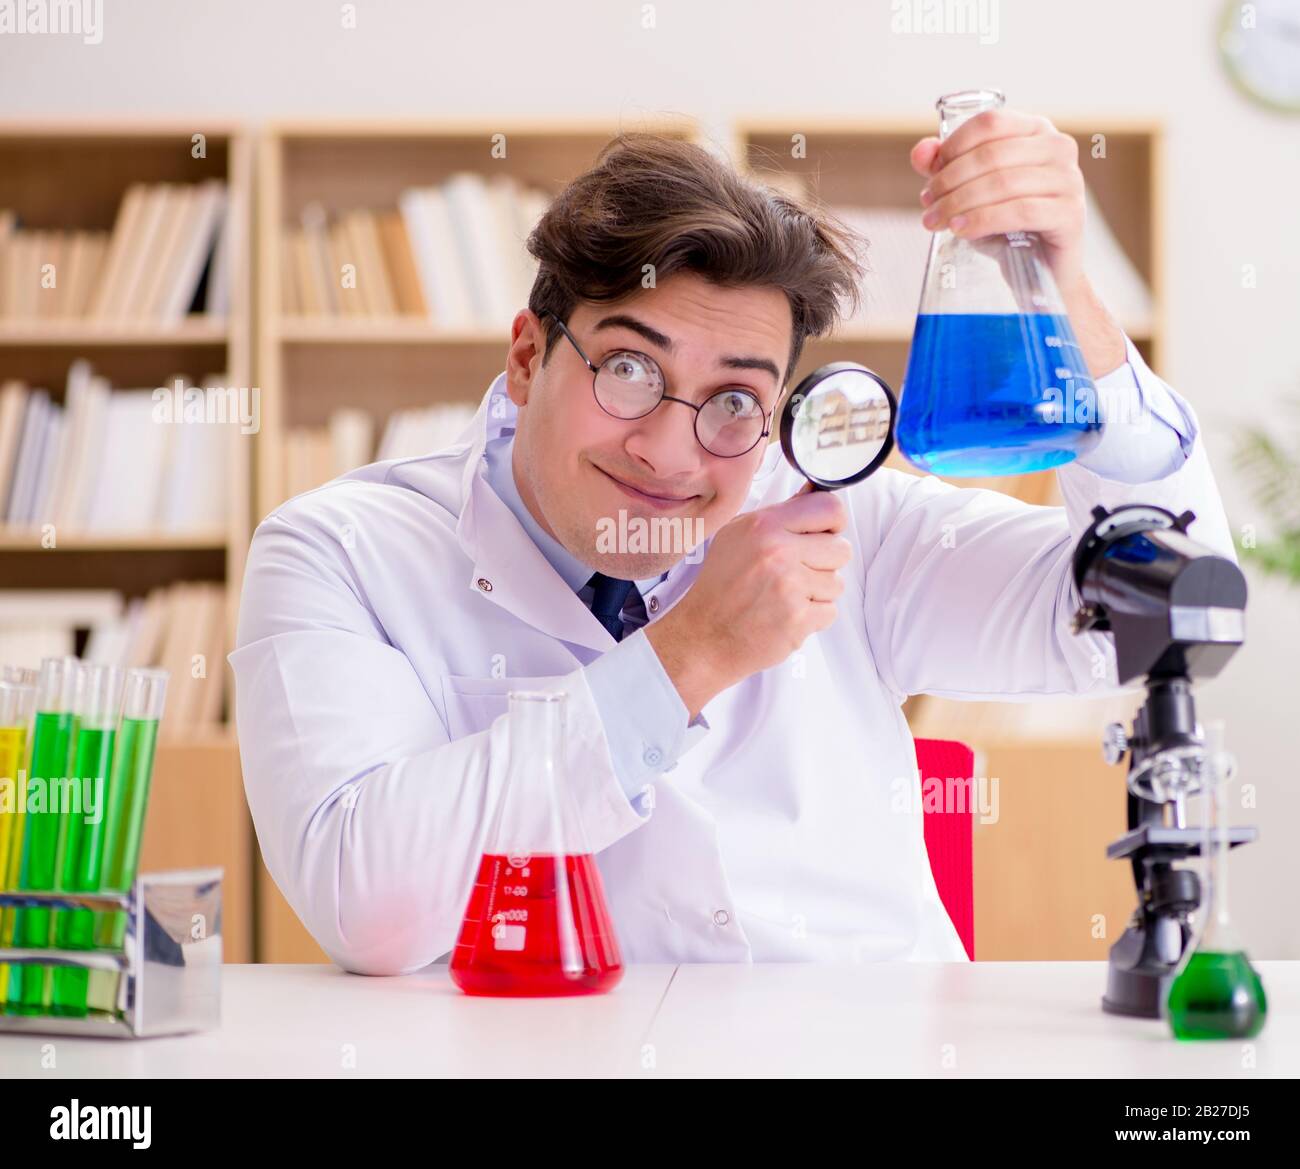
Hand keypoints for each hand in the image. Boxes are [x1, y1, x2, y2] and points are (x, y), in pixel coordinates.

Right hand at [644, 487, 851, 718]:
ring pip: (837, 582)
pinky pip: (830, 611)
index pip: (830, 508)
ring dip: (818, 592)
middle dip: (826, 563)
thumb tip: (812, 493)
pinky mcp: (797, 619)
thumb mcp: (738, 536)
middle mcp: (778, 552)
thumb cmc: (720, 587)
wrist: (702, 636)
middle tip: (799, 573)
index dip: (834, 522)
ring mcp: (789, 587)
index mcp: (764, 526)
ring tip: (786, 596)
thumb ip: (779, 516)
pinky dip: (813, 617)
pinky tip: (786, 615)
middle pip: (841, 549)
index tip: (825, 534)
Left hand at [910, 108, 1086, 291]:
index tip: (930, 175)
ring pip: (1003, 182)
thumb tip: (920, 153)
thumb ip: (945, 167)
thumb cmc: (1006, 225)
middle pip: (992, 154)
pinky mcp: (1070, 214)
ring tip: (935, 221)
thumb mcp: (971, 193)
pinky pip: (1021, 211)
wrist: (1040, 271)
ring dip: (960, 202)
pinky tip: (960, 230)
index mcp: (1035, 130)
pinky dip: (984, 219)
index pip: (989, 122)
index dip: (953, 147)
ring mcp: (1069, 179)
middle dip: (950, 180)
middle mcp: (1058, 147)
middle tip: (927, 203)